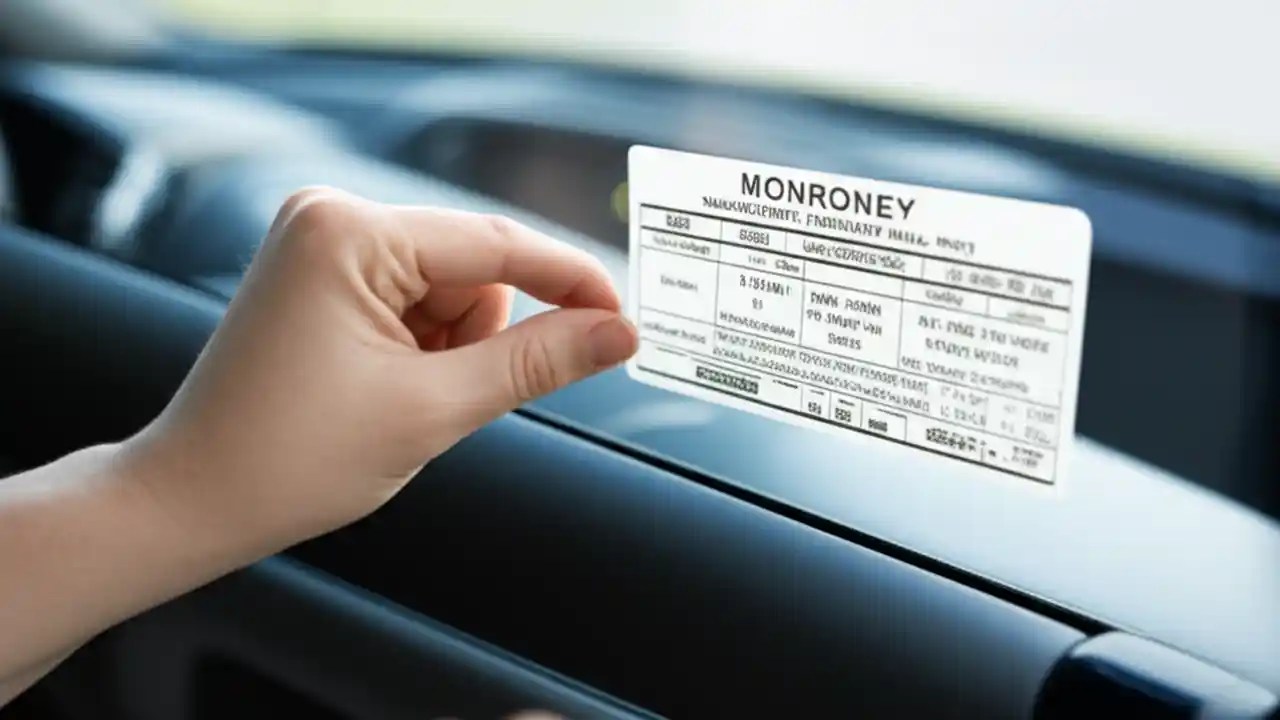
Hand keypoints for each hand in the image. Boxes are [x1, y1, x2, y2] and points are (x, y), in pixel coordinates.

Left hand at [120, 187, 636, 549]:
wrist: (195, 500)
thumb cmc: (290, 459)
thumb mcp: (431, 410)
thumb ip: (535, 362)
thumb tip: (618, 334)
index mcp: (348, 231)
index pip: (496, 244)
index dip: (572, 284)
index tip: (627, 320)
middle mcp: (332, 216)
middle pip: (474, 268)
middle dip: (478, 338)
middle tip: (437, 400)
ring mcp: (323, 241)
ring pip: (452, 289)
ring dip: (450, 349)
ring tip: (397, 399)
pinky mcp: (323, 271)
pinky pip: (416, 299)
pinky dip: (423, 349)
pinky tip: (380, 388)